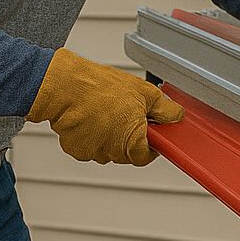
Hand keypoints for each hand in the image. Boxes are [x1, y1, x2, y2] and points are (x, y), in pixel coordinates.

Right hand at [26, 49, 182, 164]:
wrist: (64, 85)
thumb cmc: (100, 87)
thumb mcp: (144, 91)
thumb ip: (164, 109)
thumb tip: (176, 116)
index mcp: (133, 141)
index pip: (148, 155)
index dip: (151, 142)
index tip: (150, 131)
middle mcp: (113, 152)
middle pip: (128, 152)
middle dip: (130, 135)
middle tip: (126, 112)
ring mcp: (94, 152)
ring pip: (108, 149)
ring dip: (110, 135)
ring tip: (105, 110)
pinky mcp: (76, 150)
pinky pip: (90, 146)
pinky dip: (92, 134)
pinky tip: (90, 116)